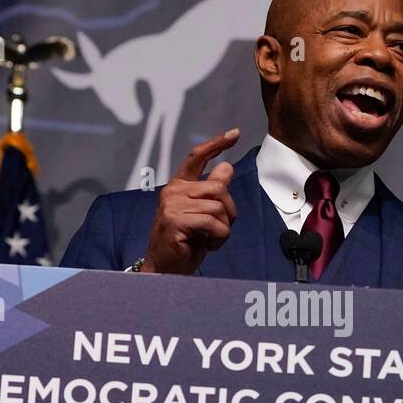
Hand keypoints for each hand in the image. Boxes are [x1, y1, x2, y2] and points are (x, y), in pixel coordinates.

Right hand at [140, 128, 239, 273]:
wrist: (167, 269)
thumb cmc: (186, 242)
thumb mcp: (204, 213)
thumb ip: (213, 190)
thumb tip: (227, 167)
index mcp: (179, 185)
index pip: (197, 157)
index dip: (216, 143)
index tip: (235, 133)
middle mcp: (173, 190)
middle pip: (218, 187)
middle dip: (229, 210)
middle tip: (221, 228)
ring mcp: (171, 205)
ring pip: (218, 207)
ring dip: (224, 228)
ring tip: (212, 239)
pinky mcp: (174, 221)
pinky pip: (212, 223)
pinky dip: (219, 237)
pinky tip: (209, 245)